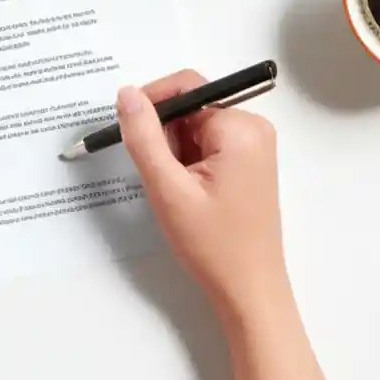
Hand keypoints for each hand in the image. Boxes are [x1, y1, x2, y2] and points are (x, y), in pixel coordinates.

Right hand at [118, 71, 286, 317]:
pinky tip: (189, 196)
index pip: (187, 88)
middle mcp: (253, 129)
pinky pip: (206, 146)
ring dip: (174, 154)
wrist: (248, 291)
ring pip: (194, 129)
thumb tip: (126, 93)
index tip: (128, 133)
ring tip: (178, 193)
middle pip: (190, 109)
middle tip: (163, 179)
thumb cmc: (211, 244)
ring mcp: (253, 147)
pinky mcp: (247, 165)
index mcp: (241, 128)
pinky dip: (187, 164)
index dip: (151, 104)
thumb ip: (143, 137)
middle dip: (165, 138)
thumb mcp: (168, 189)